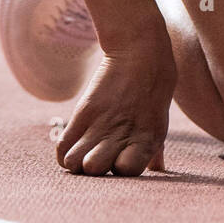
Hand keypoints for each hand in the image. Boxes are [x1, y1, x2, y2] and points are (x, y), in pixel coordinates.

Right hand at [56, 43, 176, 175]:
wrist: (140, 51)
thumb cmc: (155, 89)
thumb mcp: (159, 121)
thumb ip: (155, 150)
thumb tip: (159, 170)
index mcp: (149, 138)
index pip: (128, 170)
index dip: (123, 171)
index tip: (121, 163)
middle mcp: (124, 133)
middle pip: (95, 169)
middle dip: (96, 170)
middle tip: (100, 156)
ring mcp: (101, 122)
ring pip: (75, 162)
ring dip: (78, 162)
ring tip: (86, 152)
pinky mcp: (84, 112)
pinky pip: (63, 147)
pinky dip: (65, 154)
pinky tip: (75, 147)